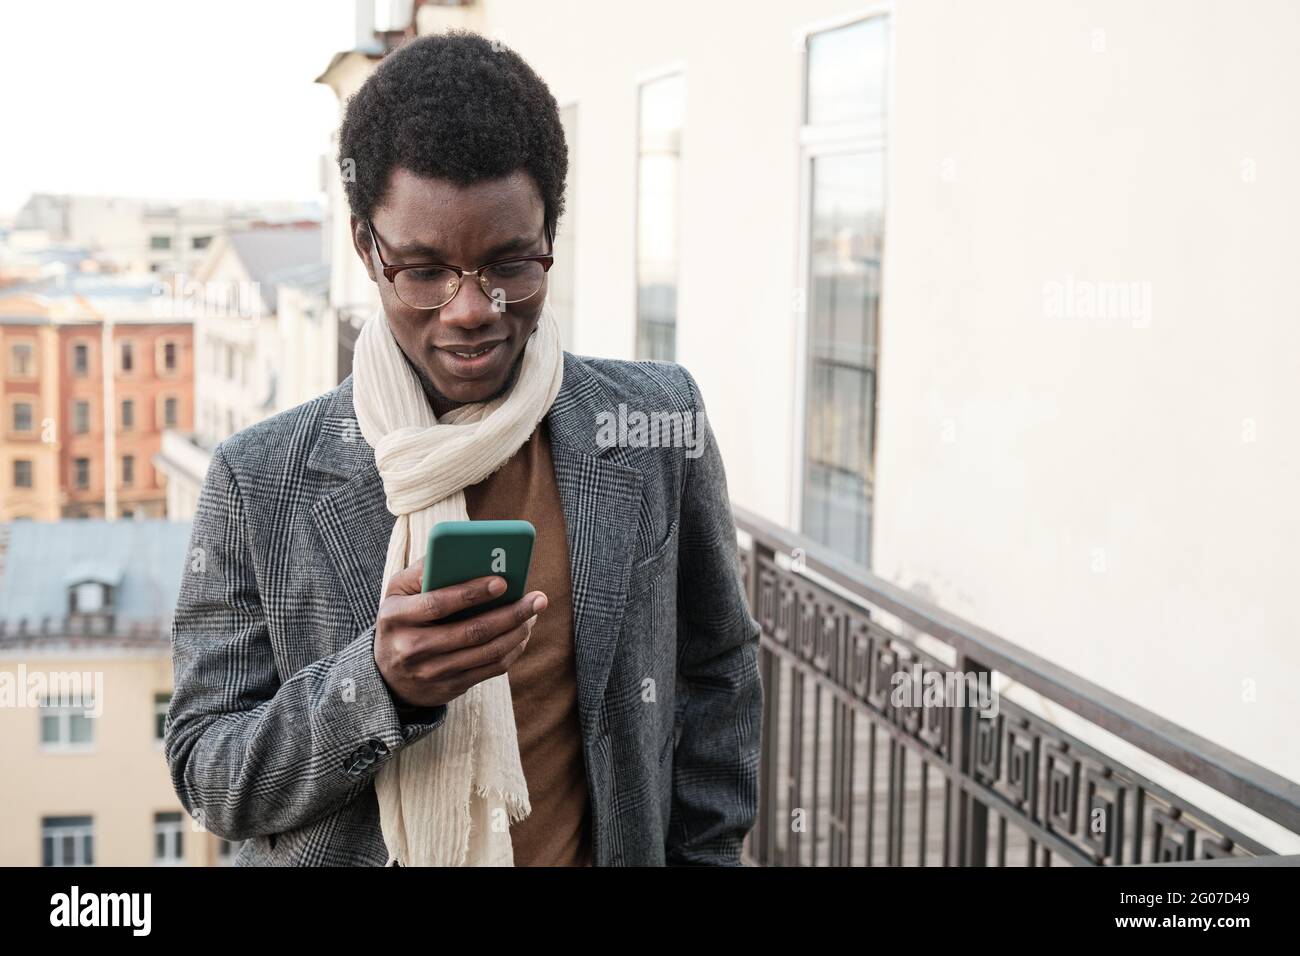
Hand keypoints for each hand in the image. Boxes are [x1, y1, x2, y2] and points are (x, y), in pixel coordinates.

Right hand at [374, 557, 546, 709]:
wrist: (387, 677)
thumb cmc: (400, 620)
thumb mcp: (397, 593)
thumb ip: (421, 570)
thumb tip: (458, 550)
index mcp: (396, 617)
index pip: (438, 604)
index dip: (471, 593)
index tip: (503, 582)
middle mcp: (412, 648)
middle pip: (471, 631)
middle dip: (510, 613)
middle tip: (537, 598)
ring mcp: (431, 672)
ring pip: (486, 652)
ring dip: (517, 631)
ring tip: (534, 613)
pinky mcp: (449, 688)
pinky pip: (490, 669)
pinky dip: (512, 650)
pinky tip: (522, 632)